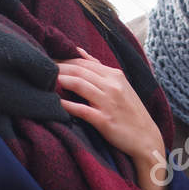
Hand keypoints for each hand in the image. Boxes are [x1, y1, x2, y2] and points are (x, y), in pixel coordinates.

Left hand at [55, 48, 167, 189]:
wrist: (146, 138)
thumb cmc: (130, 112)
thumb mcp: (120, 85)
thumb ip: (99, 69)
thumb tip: (79, 51)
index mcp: (115, 75)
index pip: (83, 62)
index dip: (63, 60)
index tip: (47, 61)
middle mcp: (112, 86)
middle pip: (79, 70)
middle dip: (58, 68)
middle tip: (41, 69)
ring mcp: (109, 102)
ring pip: (79, 85)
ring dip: (60, 81)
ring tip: (45, 81)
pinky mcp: (104, 120)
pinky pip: (82, 109)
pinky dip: (67, 105)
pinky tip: (56, 104)